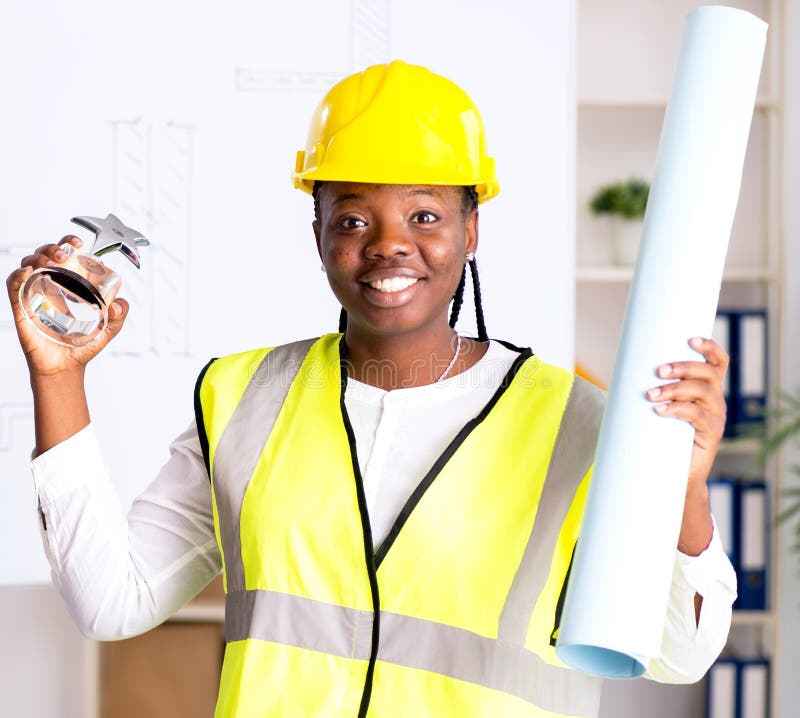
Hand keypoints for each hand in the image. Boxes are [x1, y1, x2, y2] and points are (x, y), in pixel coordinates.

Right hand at [6, 235, 129, 377]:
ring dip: (36, 257)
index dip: (67, 243)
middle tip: (62, 255)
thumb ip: (119, 315)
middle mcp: (49, 286)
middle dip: (51, 247)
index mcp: (68, 285)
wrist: (65, 367)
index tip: (77, 242)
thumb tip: (119, 304)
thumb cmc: (83, 345)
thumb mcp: (109, 328)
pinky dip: (18, 275)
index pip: (64, 256)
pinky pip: (13, 286)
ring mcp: (34, 296)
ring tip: (50, 262)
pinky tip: (28, 272)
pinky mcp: (21, 308)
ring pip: (28, 265)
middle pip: (43, 255)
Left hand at [646, 337, 728, 556]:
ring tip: (651, 395)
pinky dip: (677, 409)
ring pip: (701, 391)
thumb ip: (652, 388)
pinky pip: (697, 414)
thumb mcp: (657, 407)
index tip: (690, 339)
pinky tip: (660, 410)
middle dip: (682, 367)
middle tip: (658, 371)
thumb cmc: (660, 436)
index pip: (717, 362)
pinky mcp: (711, 434)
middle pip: (707, 372)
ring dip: (674, 388)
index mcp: (705, 388)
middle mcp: (715, 399)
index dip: (709, 347)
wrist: (671, 474)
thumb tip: (623, 365)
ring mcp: (716, 416)